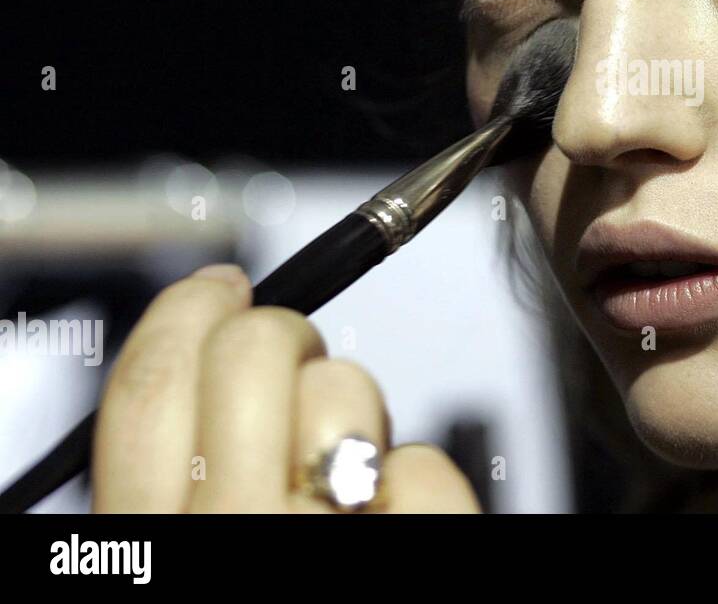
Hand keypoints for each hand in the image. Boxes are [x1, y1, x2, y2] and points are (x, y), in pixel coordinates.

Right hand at [92, 264, 480, 512]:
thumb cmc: (276, 589)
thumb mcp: (192, 550)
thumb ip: (184, 479)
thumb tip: (200, 367)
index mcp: (157, 543)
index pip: (148, 387)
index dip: (183, 314)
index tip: (219, 287)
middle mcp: (239, 537)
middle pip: (252, 354)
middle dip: (283, 334)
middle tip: (299, 359)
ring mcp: (331, 539)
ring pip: (345, 389)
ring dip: (358, 415)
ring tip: (352, 479)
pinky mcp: (426, 544)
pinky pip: (424, 462)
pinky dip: (420, 484)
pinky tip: (398, 523)